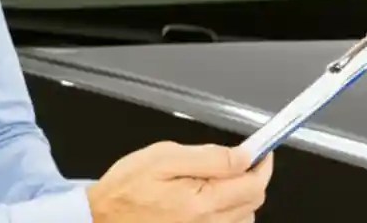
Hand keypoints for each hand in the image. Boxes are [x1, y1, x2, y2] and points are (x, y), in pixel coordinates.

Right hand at [84, 142, 272, 222]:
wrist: (104, 218)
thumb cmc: (127, 188)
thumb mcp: (164, 157)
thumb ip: (210, 157)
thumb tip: (245, 156)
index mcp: (203, 202)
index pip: (254, 183)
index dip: (262, 163)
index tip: (261, 150)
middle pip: (254, 200)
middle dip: (251, 176)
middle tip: (234, 159)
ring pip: (245, 215)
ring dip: (240, 195)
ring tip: (214, 180)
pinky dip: (228, 211)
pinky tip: (207, 198)